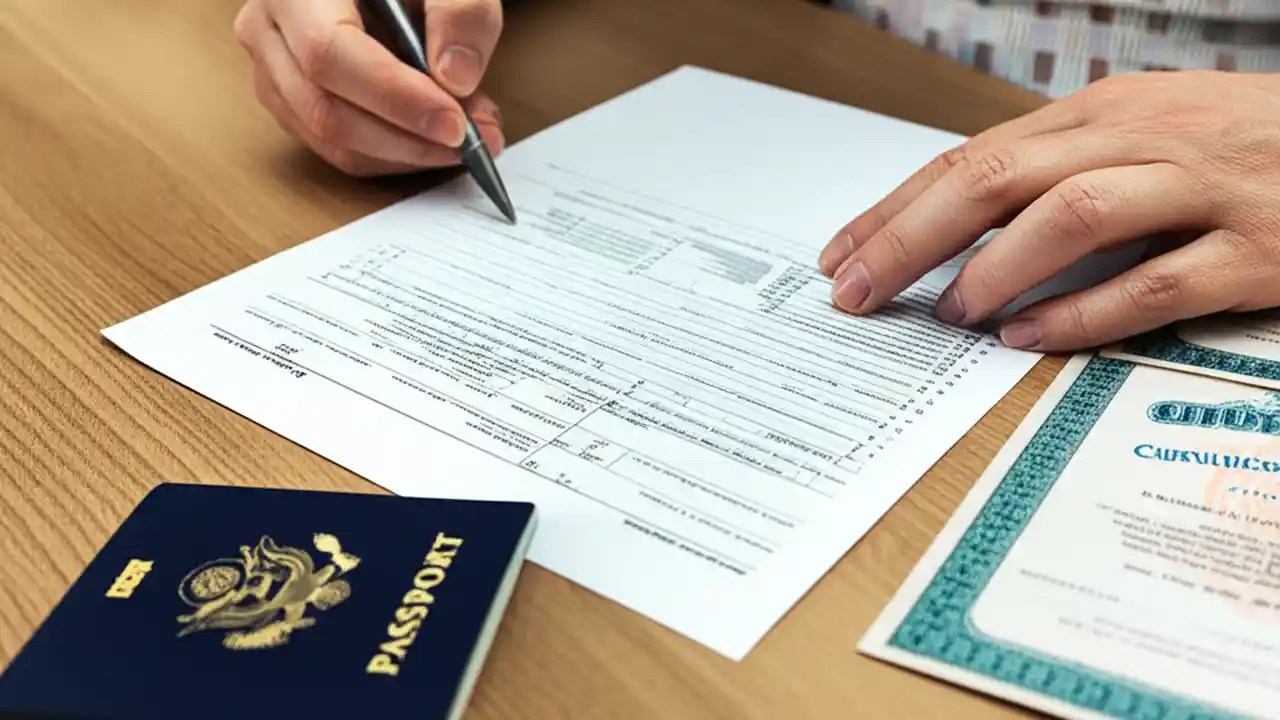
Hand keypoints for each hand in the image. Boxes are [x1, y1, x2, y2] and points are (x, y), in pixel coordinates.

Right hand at [233, 0, 503, 176]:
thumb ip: (461, 14)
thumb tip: (456, 79)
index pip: (328, 53)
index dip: (394, 97)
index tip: (454, 123)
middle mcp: (268, 28)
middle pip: (324, 108)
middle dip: (406, 139)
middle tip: (470, 141)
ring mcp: (271, 71)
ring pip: (329, 140)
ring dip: (405, 154)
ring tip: (464, 138)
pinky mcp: (290, 104)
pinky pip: (337, 150)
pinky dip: (392, 156)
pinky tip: (434, 139)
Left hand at [818, 71, 1279, 351]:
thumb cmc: (1237, 144)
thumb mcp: (1140, 132)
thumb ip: (1058, 168)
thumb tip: (957, 221)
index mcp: (1102, 113)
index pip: (972, 157)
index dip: (897, 209)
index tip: (841, 256)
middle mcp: (1141, 140)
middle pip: (1000, 179)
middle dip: (912, 236)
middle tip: (855, 291)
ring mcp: (1199, 192)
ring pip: (1073, 217)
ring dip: (996, 267)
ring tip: (947, 311)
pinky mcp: (1252, 251)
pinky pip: (1154, 284)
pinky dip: (1082, 313)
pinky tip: (1028, 336)